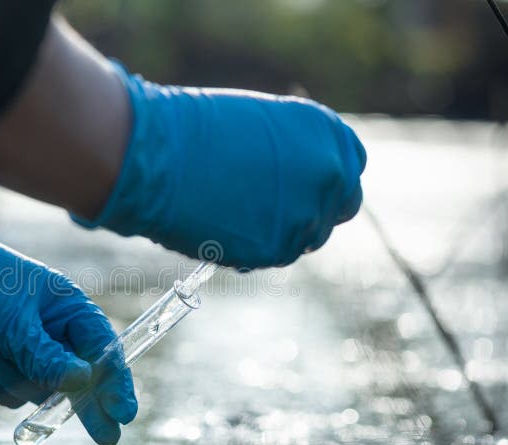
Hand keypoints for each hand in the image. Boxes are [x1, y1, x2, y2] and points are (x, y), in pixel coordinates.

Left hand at [0, 181, 136, 444]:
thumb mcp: (10, 317)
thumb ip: (45, 355)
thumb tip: (82, 383)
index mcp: (66, 307)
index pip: (102, 349)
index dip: (115, 381)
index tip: (124, 411)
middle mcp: (50, 331)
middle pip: (79, 378)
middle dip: (87, 404)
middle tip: (108, 437)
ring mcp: (22, 350)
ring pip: (36, 390)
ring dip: (10, 376)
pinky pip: (7, 392)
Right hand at [73, 62, 366, 267]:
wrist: (157, 157)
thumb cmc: (194, 132)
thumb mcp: (259, 127)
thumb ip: (292, 152)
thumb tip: (296, 181)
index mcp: (328, 133)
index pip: (350, 168)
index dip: (326, 181)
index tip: (303, 188)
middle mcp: (330, 172)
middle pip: (340, 208)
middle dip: (312, 211)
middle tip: (274, 211)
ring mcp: (308, 213)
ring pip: (307, 237)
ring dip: (280, 232)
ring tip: (233, 212)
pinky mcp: (279, 248)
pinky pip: (274, 255)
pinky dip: (253, 248)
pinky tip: (221, 225)